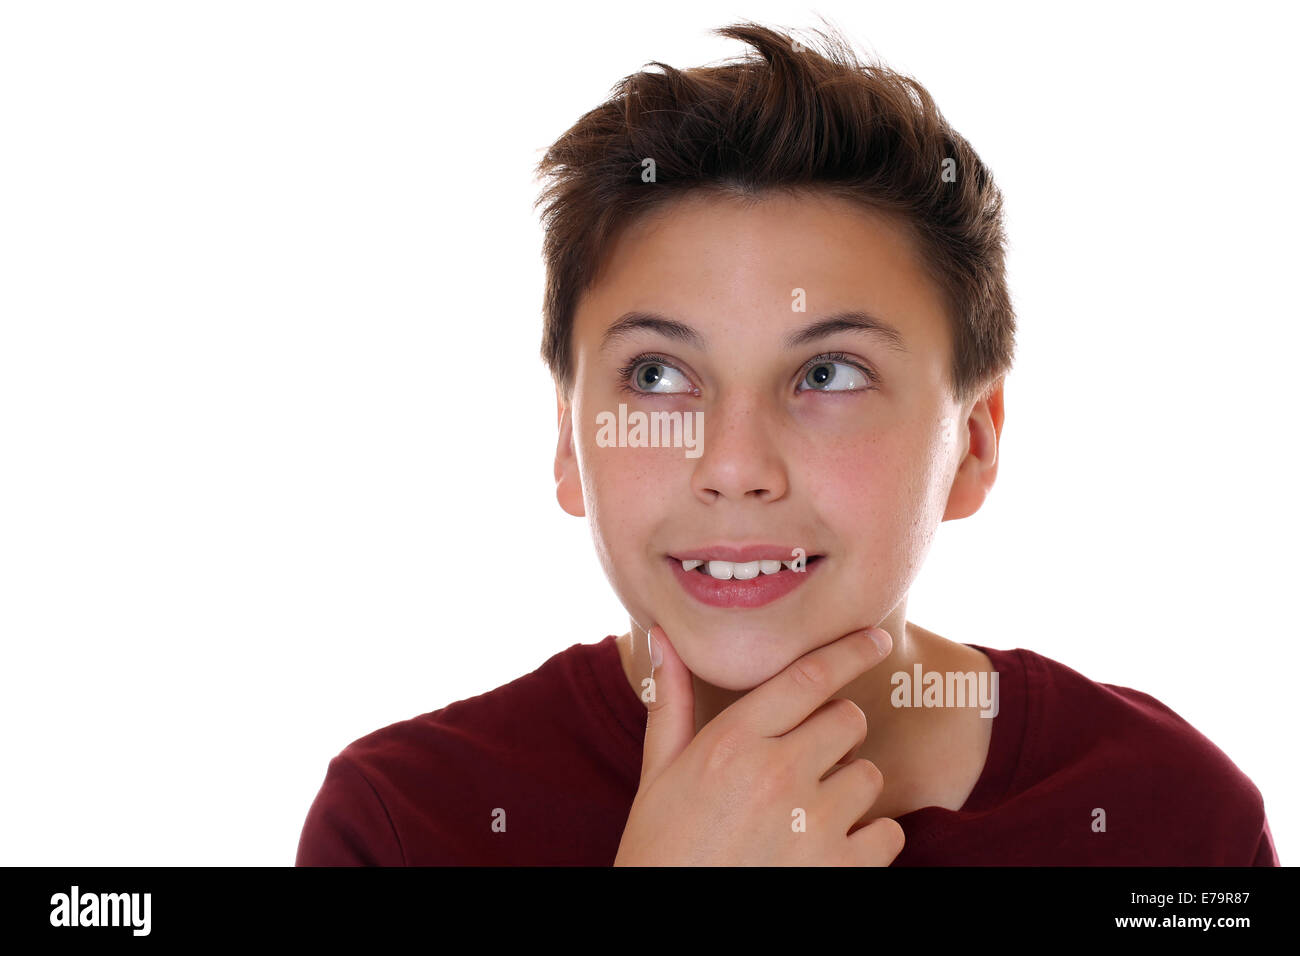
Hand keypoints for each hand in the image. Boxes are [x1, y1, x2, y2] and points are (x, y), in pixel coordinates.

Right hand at [614, 623, 904, 865]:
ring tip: (807, 815)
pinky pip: (889, 833)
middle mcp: (777, 774)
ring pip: (869, 776)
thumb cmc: (661, 849)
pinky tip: (829, 849)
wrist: (671, 930)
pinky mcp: (840, 870)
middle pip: (847, 721)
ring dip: (849, 790)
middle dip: (835, 734)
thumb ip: (670, 702)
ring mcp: (813, 824)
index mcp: (732, 743)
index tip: (876, 638)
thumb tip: (660, 637)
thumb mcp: (658, 773)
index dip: (850, 651)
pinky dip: (869, 840)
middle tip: (806, 762)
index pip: (809, 677)